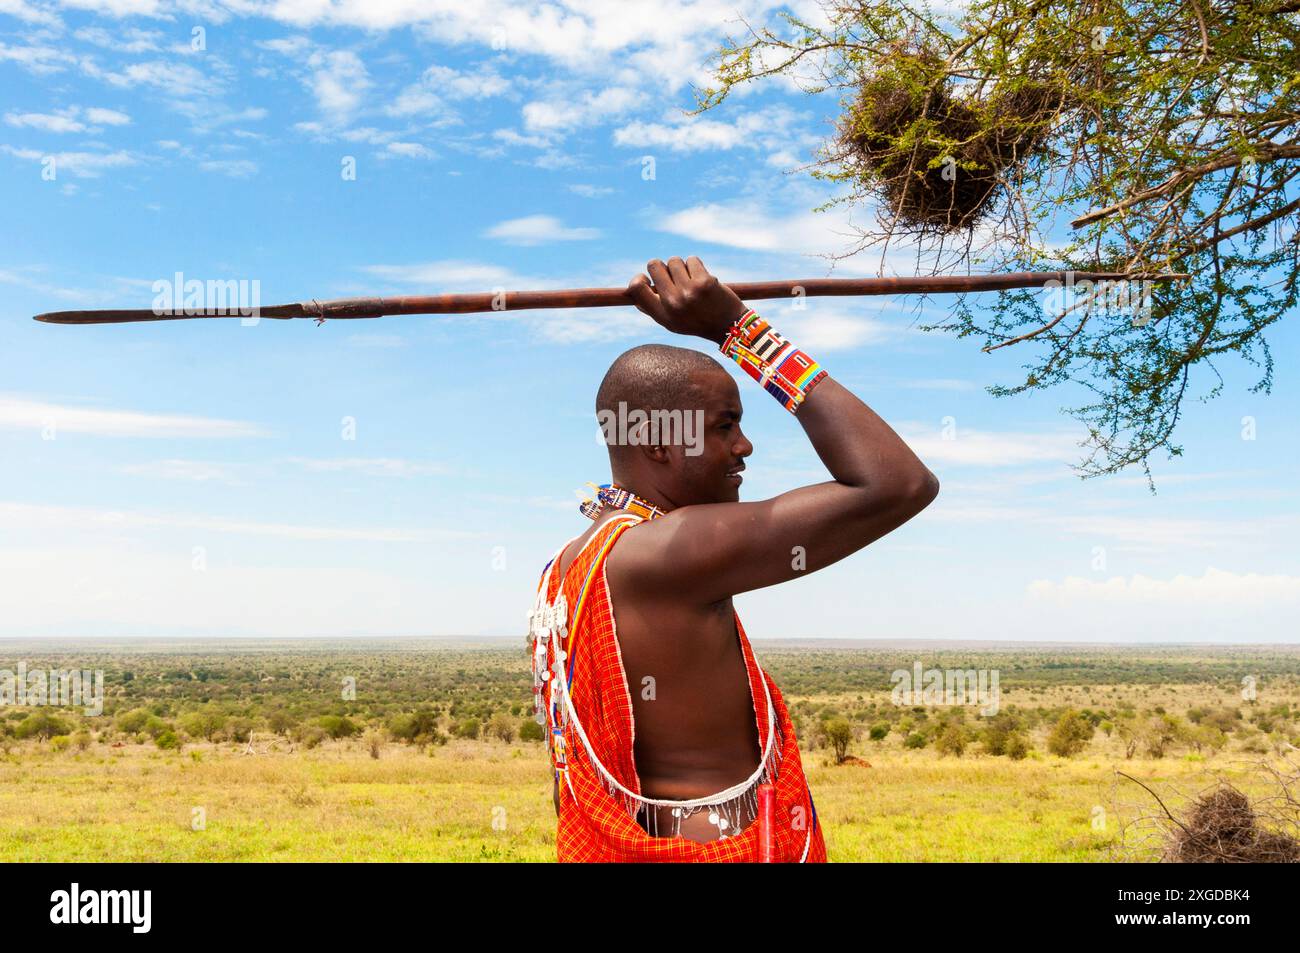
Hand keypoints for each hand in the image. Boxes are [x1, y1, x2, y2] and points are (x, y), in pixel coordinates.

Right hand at [627, 256, 747, 344]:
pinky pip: (692, 260)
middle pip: (654, 265)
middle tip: (674, 276)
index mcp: (662, 314)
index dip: (638, 278)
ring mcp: (689, 292)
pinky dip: (696, 266)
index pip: (636, 288)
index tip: (648, 280)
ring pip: (674, 260)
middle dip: (663, 266)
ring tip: (691, 280)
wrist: (730, 328)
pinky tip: (703, 279)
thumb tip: (636, 287)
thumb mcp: (672, 322)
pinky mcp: (705, 282)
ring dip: (682, 266)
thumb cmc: (697, 323)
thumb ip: (653, 307)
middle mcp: (673, 303)